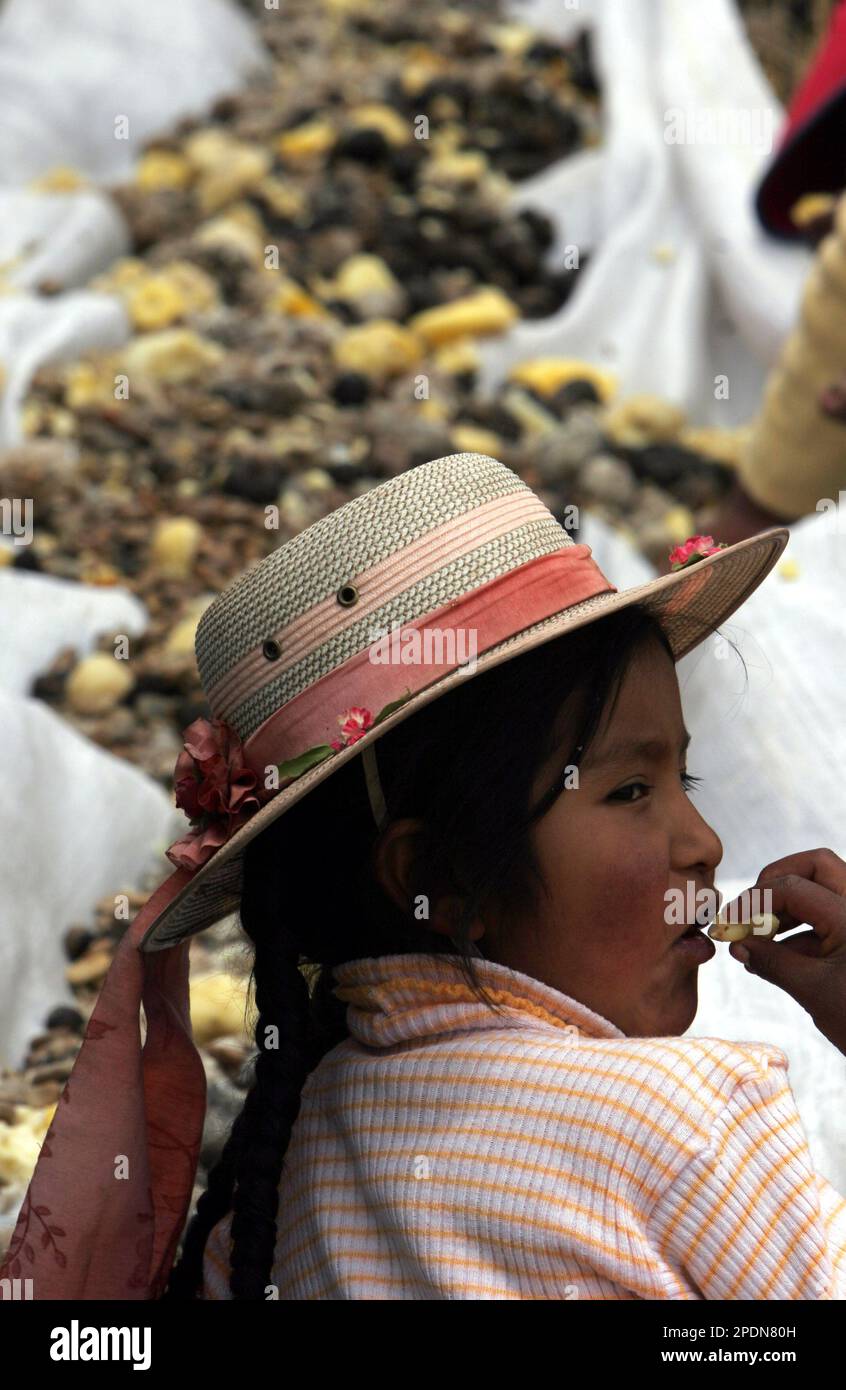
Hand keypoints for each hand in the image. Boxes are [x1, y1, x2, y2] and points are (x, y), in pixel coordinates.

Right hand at [723, 848, 845, 1055]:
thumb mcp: (813, 992)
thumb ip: (771, 962)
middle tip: (751, 910)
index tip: (729, 922)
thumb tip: (736, 947)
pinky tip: (776, 956)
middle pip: (816, 867)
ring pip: (823, 889)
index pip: (793, 887)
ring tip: (759, 937)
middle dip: (777, 881)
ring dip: (788, 906)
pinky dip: (802, 930)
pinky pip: (829, 918)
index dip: (755, 901)